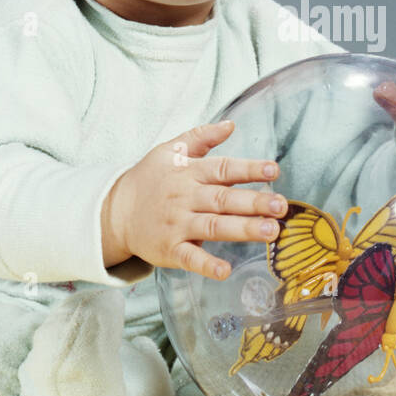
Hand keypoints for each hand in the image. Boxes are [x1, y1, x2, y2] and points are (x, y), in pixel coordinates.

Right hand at [102, 120, 286, 281]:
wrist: (114, 211)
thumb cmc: (149, 179)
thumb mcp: (170, 150)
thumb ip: (201, 136)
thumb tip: (231, 124)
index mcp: (190, 172)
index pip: (224, 169)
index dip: (249, 169)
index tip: (273, 171)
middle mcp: (186, 198)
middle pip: (224, 200)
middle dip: (254, 203)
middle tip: (281, 206)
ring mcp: (177, 225)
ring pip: (214, 227)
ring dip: (242, 230)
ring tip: (270, 231)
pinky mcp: (169, 249)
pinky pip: (189, 258)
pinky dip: (207, 265)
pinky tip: (225, 270)